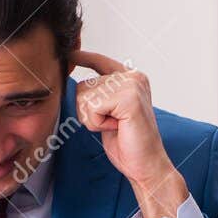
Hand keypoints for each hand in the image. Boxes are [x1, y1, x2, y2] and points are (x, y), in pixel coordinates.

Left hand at [71, 49, 187, 217]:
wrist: (146, 164)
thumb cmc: (129, 143)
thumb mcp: (109, 113)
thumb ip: (99, 95)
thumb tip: (76, 83)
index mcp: (131, 79)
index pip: (101, 62)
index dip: (84, 58)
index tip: (71, 53)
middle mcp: (133, 77)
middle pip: (82, 86)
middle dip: (89, 112)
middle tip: (113, 124)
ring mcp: (132, 85)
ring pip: (84, 98)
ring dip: (93, 119)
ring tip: (116, 126)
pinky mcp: (128, 97)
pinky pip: (91, 108)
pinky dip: (97, 124)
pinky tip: (117, 128)